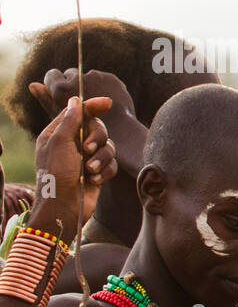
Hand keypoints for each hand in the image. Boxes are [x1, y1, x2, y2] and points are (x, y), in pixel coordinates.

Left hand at [27, 96, 117, 236]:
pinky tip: (95, 180)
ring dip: (100, 159)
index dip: (93, 106)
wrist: (65, 206)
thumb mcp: (60, 142)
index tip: (108, 103)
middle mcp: (72, 144)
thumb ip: (70, 120)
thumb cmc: (57, 174)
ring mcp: (86, 159)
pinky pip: (112, 164)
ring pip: (108, 147)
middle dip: (96, 139)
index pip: (78, 113)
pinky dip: (105, 171)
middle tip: (86, 150)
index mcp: (58, 134)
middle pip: (98, 129)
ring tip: (89, 171)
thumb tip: (75, 100)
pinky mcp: (98, 172)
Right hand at [31, 68, 133, 122]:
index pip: (52, 75)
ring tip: (93, 102)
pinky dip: (103, 86)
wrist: (120, 135)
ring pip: (88, 76)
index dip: (55, 83)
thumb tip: (32, 84)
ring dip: (88, 85)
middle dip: (72, 83)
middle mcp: (78, 79)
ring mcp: (97, 76)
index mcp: (61, 88)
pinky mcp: (111, 78)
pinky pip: (104, 79)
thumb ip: (47, 100)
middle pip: (70, 74)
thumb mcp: (62, 118)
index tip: (61, 92)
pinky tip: (104, 99)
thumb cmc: (85, 132)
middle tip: (78, 97)